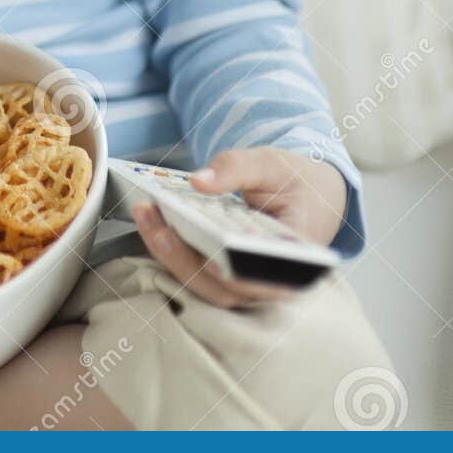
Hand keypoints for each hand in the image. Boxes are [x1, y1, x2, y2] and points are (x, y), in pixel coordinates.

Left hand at [131, 146, 347, 309]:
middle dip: (184, 259)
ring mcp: (245, 283)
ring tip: (145, 214)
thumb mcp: (272, 164)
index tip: (209, 260)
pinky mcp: (222, 274)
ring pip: (202, 285)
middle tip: (155, 224)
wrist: (308, 193)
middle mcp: (270, 282)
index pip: (265, 281)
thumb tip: (198, 181)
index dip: (236, 277)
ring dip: (168, 253)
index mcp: (297, 260)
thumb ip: (237, 168)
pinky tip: (150, 219)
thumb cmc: (295, 181)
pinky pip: (194, 270)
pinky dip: (170, 248)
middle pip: (223, 289)